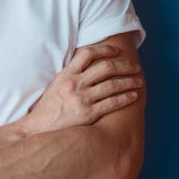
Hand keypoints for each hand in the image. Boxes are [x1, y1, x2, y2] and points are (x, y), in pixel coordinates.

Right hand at [23, 42, 144, 133]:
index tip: (117, 51)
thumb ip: (72, 74)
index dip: (105, 49)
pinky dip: (126, 97)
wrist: (38, 129)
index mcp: (66, 74)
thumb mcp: (56, 85)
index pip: (88, 53)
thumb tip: (90, 65)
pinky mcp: (88, 114)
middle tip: (135, 67)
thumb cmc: (48, 108)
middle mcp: (75, 83)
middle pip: (106, 67)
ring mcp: (82, 99)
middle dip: (124, 65)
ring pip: (113, 84)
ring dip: (130, 81)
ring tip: (139, 81)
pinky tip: (134, 96)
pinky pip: (112, 103)